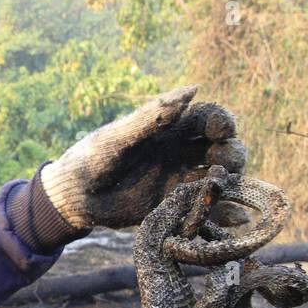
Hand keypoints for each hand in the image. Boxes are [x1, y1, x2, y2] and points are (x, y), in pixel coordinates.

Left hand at [41, 85, 245, 229]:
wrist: (73, 199)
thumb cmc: (90, 159)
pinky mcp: (174, 206)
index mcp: (170, 128)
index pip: (210, 118)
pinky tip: (235, 219)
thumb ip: (153, 116)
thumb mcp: (119, 138)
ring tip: (219, 188)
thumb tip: (193, 89)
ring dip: (231, 182)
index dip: (223, 122)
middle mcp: (181, 152)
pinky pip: (205, 207)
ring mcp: (180, 180)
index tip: (222, 131)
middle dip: (233, 154)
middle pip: (224, 148)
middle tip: (222, 166)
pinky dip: (224, 213)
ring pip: (220, 177)